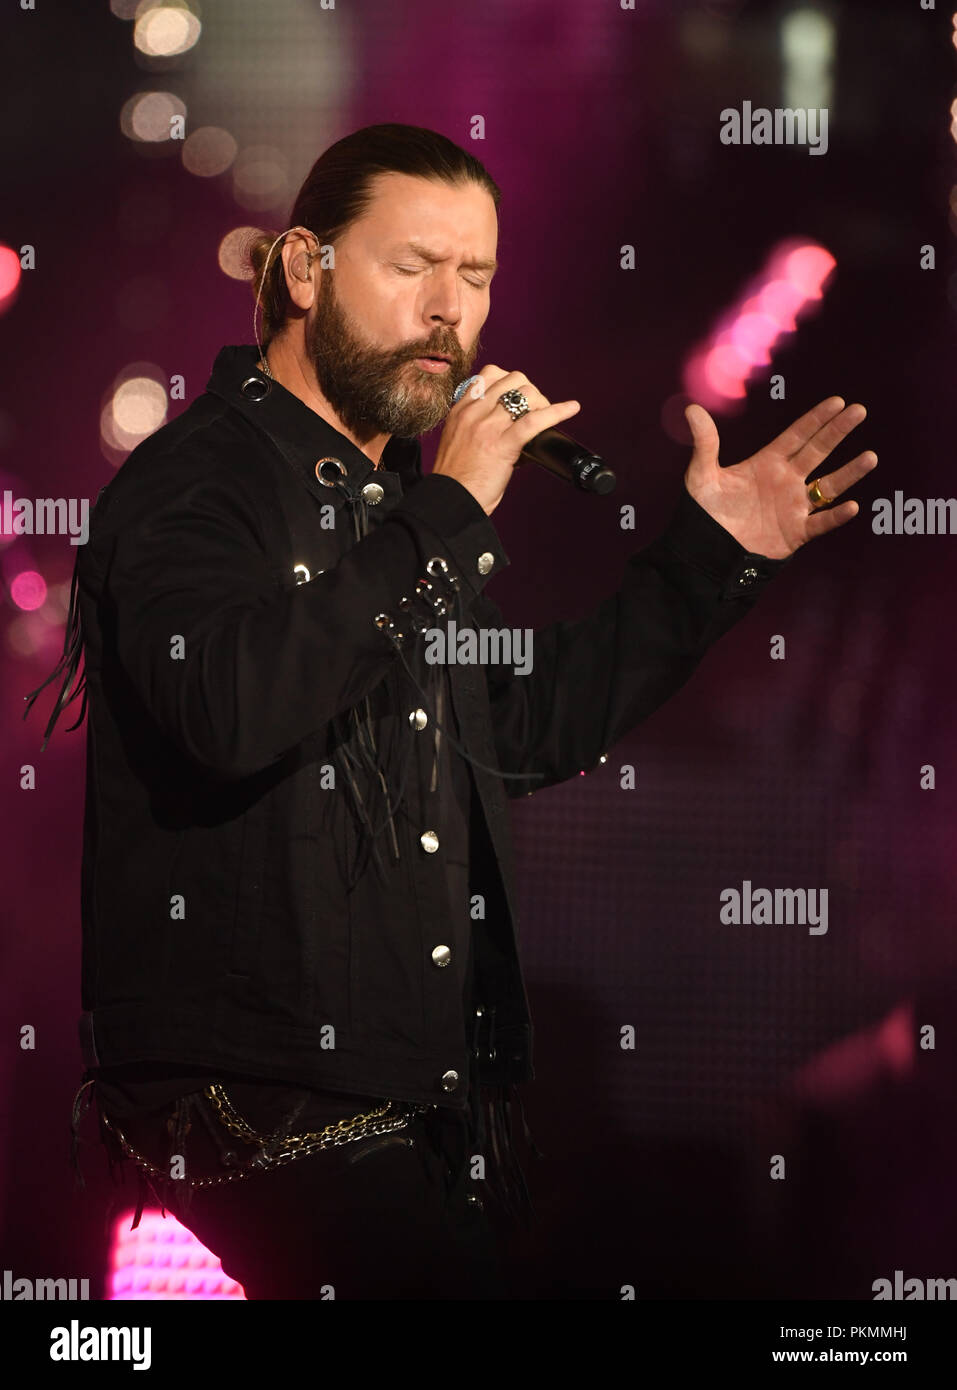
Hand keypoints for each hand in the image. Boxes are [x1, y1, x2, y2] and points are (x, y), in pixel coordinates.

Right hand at [433, 364, 580, 515]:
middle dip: (530, 392)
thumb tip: (510, 425)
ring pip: (526, 394)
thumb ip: (477, 427)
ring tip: (545, 418)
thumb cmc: (457, 479)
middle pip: (513, 380)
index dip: (511, 382)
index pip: (490, 374)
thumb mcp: (458, 442)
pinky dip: (558, 412)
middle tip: (536, 412)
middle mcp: (473, 413)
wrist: (450, 502)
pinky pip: (534, 420)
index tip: (519, 398)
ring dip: (542, 403)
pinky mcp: (502, 445)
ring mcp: (487, 427)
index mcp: (460, 410)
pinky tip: (572, 409)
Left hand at [683, 397, 877, 559]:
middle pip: (818, 451)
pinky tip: (852, 506)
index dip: (817, 419)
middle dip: (838, 431)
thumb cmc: (704, 513)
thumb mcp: (702, 475)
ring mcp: (794, 506)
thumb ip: (705, 443)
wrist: (707, 552)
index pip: (797, 435)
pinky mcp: (796, 533)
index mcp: (767, 463)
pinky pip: (821, 523)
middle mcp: (786, 481)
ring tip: (870, 457)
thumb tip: (691, 408)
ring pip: (829, 486)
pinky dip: (836, 516)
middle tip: (860, 411)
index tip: (838, 402)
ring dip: (849, 472)